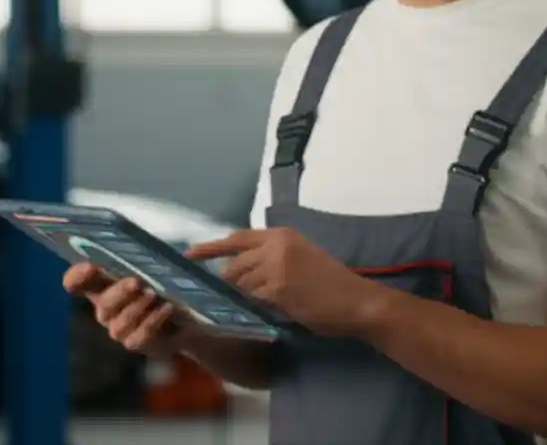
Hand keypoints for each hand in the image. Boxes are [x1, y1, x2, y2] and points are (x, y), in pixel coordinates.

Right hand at [62, 262, 192, 358]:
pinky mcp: (136, 343)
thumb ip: (161, 257)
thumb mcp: (162, 266)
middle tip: (136, 281)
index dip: (76, 276)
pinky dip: (152, 321)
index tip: (89, 267)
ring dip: (136, 308)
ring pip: (118, 325)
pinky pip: (138, 337)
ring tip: (154, 294)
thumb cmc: (167, 285)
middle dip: (118, 292)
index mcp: (103, 284)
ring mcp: (119, 329)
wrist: (187, 319)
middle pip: (102, 304)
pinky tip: (166, 308)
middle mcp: (106, 309)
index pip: (76, 282)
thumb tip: (177, 249)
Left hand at [186, 228, 386, 336]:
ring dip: (245, 299)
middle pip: (233, 265)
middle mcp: (276, 245)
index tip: (189, 255)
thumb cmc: (331, 284)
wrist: (357, 300)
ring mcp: (276, 266)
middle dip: (229, 284)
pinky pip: (253, 301)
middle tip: (229, 298)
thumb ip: (272, 259)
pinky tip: (268, 312)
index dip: (210, 247)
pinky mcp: (278, 289)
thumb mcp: (301, 258)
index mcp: (282, 235)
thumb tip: (240, 273)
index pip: (237, 238)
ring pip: (241, 285)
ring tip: (261, 306)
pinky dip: (255, 309)